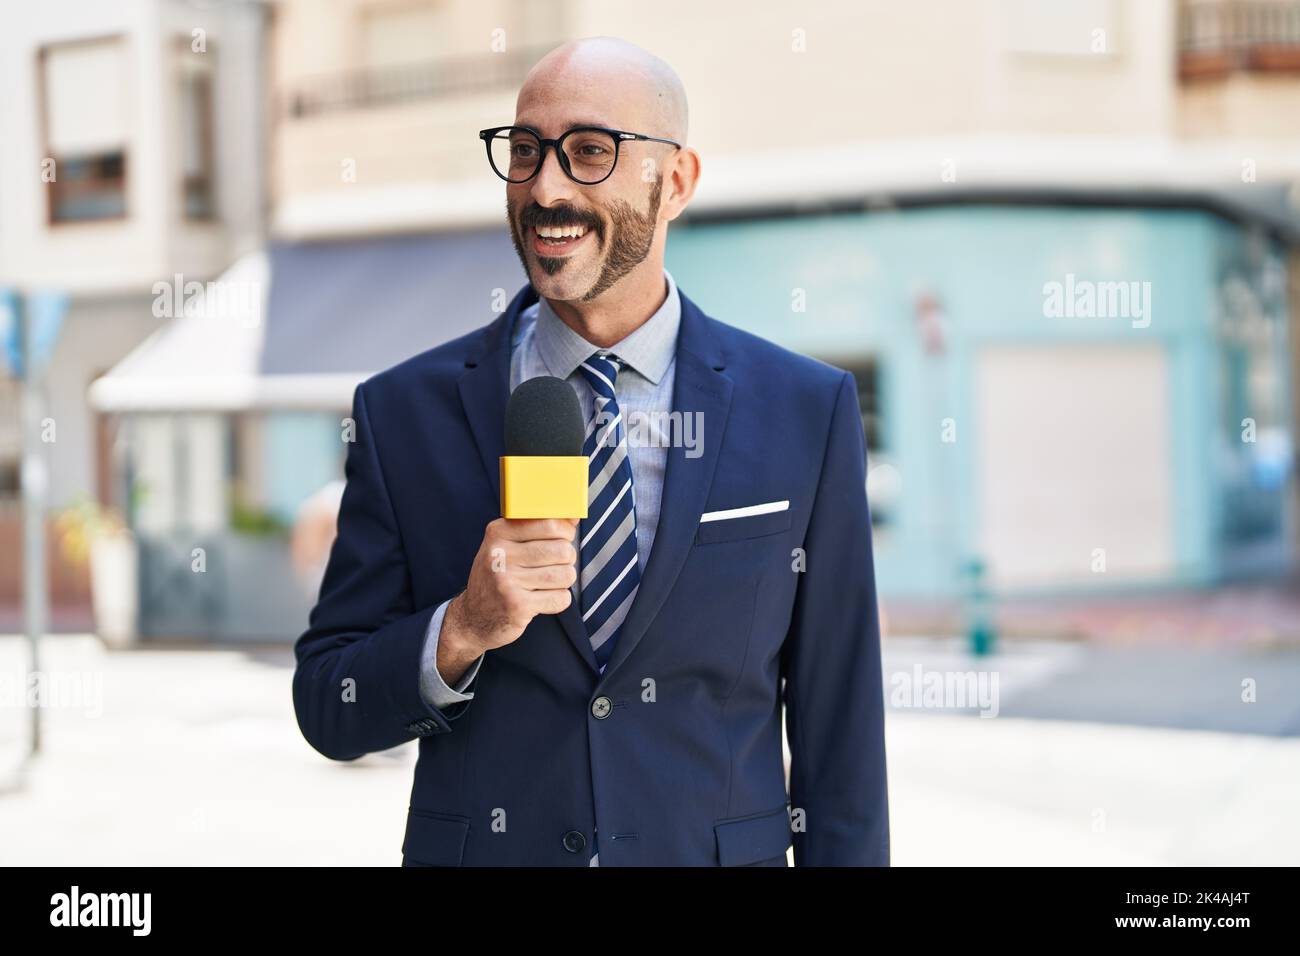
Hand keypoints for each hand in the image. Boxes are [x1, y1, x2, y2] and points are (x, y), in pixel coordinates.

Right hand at [437, 517, 577, 683]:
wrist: (473, 618)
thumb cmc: (498, 576)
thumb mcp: (506, 545)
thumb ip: (536, 528)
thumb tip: (573, 517)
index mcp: (498, 532)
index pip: (549, 524)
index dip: (566, 532)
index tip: (562, 539)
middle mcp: (500, 554)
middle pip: (562, 550)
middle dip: (567, 559)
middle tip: (554, 565)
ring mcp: (507, 581)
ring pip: (565, 574)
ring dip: (563, 581)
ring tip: (546, 583)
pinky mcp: (517, 606)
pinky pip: (561, 598)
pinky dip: (558, 600)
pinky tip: (541, 600)